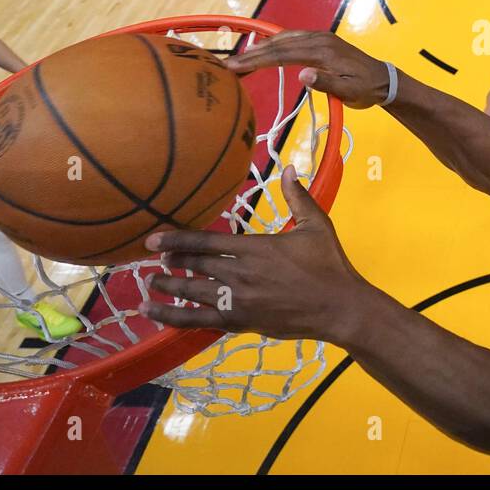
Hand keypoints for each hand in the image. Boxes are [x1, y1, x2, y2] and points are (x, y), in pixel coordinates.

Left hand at [140, 166, 370, 342]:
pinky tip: (154, 314)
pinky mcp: (240, 322)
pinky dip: (173, 317)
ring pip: (192, 292)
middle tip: (153, 258)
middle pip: (195, 265)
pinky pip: (199, 320)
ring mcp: (238, 300)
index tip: (152, 238)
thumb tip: (289, 168)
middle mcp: (240, 273)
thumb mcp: (317, 225)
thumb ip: (298, 197)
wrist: (339, 307)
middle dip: (172, 261)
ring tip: (150, 284)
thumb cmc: (329, 264)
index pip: (206, 241)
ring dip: (168, 287)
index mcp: (255, 247)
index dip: (176, 239)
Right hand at [226, 29, 390, 109]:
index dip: (257, 60)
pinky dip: (275, 43)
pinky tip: (264, 47)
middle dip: (252, 54)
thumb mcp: (349, 92)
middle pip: (279, 44)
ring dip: (261, 47)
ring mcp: (320, 37)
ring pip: (284, 38)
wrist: (384, 80)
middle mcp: (319, 39)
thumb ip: (327, 84)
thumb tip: (302, 74)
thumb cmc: (366, 90)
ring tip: (241, 59)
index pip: (283, 54)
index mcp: (323, 52)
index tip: (235, 67)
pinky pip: (292, 38)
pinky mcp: (321, 40)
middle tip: (228, 65)